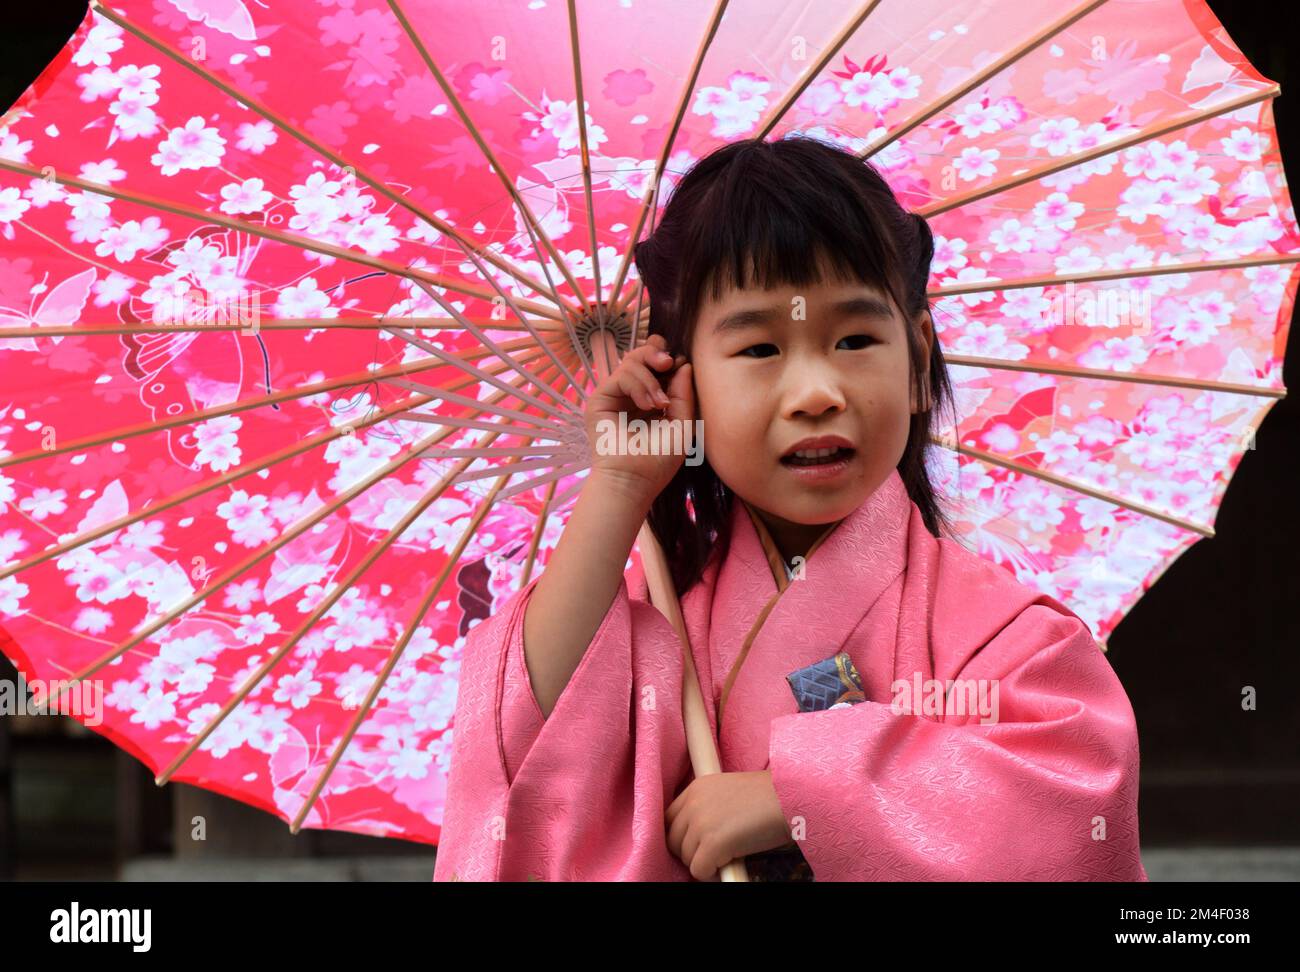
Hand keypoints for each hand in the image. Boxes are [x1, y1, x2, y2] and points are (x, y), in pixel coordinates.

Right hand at [584, 333, 694, 503]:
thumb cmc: (658, 460)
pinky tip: (648, 406)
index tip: (681, 364)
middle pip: (640, 355)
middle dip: (656, 353)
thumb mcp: (682, 424)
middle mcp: (631, 395)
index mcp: (650, 399)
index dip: (666, 356)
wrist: (634, 481)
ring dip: (651, 378)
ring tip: (659, 403)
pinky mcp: (600, 399)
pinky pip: (621, 375)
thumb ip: (684, 394)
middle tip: (668, 363)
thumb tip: (684, 364)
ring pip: (631, 362)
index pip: (655, 365)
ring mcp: (615, 396)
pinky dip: (639, 385)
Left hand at [665, 770, 791, 880]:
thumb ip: (707, 807)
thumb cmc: (768, 797)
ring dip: (705, 863)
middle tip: (715, 855)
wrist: (789, 798)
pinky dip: (712, 875)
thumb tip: (696, 838)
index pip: (669, 819)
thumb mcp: (728, 791)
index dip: (681, 836)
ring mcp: (701, 823)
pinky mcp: (713, 843)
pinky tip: (730, 865)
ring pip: (686, 858)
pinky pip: (699, 871)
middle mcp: (693, 803)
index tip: (696, 845)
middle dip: (691, 852)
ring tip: (728, 857)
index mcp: (696, 787)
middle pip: (673, 840)